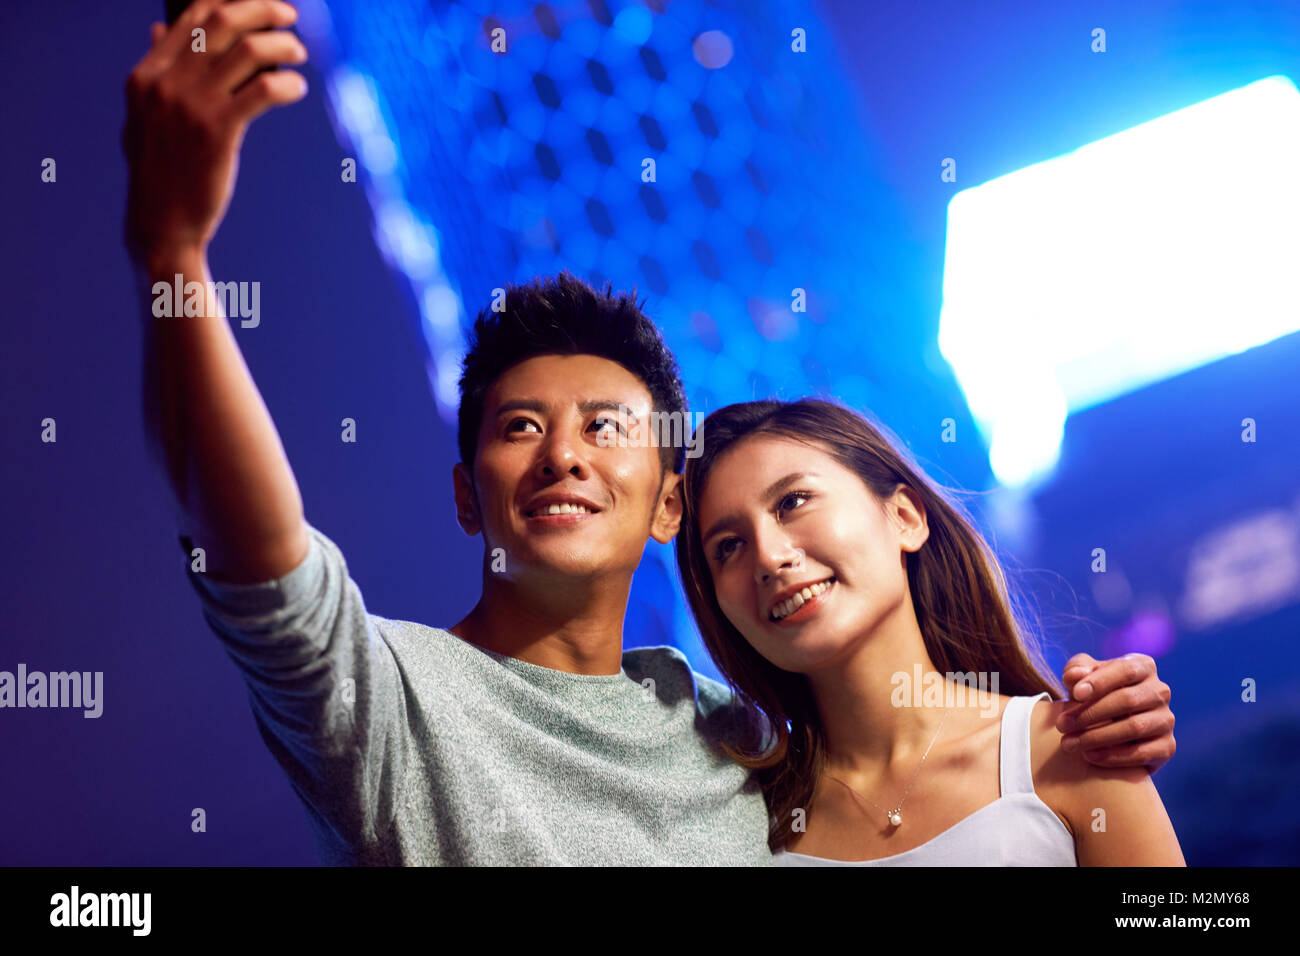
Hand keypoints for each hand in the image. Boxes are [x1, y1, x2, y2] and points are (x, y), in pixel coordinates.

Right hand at [122, 0, 307, 267]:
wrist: (161, 225)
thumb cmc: (159, 174)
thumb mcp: (143, 118)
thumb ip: (155, 73)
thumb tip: (158, 28)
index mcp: (145, 75)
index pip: (192, 16)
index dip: (232, 1)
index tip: (262, 6)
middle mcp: (165, 82)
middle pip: (222, 22)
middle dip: (262, 10)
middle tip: (290, 16)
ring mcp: (190, 105)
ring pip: (248, 50)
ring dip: (281, 44)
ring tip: (299, 52)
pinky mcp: (217, 131)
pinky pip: (263, 90)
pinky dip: (287, 84)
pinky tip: (297, 90)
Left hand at [1056, 652, 1174, 771]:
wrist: (1112, 728)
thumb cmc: (1094, 694)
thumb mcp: (1082, 677)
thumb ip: (1076, 670)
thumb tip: (1075, 677)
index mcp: (1143, 666)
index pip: (1125, 670)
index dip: (1099, 681)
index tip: (1074, 694)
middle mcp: (1160, 691)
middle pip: (1127, 700)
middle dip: (1090, 713)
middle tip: (1062, 725)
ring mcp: (1166, 719)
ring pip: (1134, 727)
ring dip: (1097, 737)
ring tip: (1070, 743)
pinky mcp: (1167, 746)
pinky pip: (1141, 753)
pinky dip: (1113, 756)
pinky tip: (1089, 755)